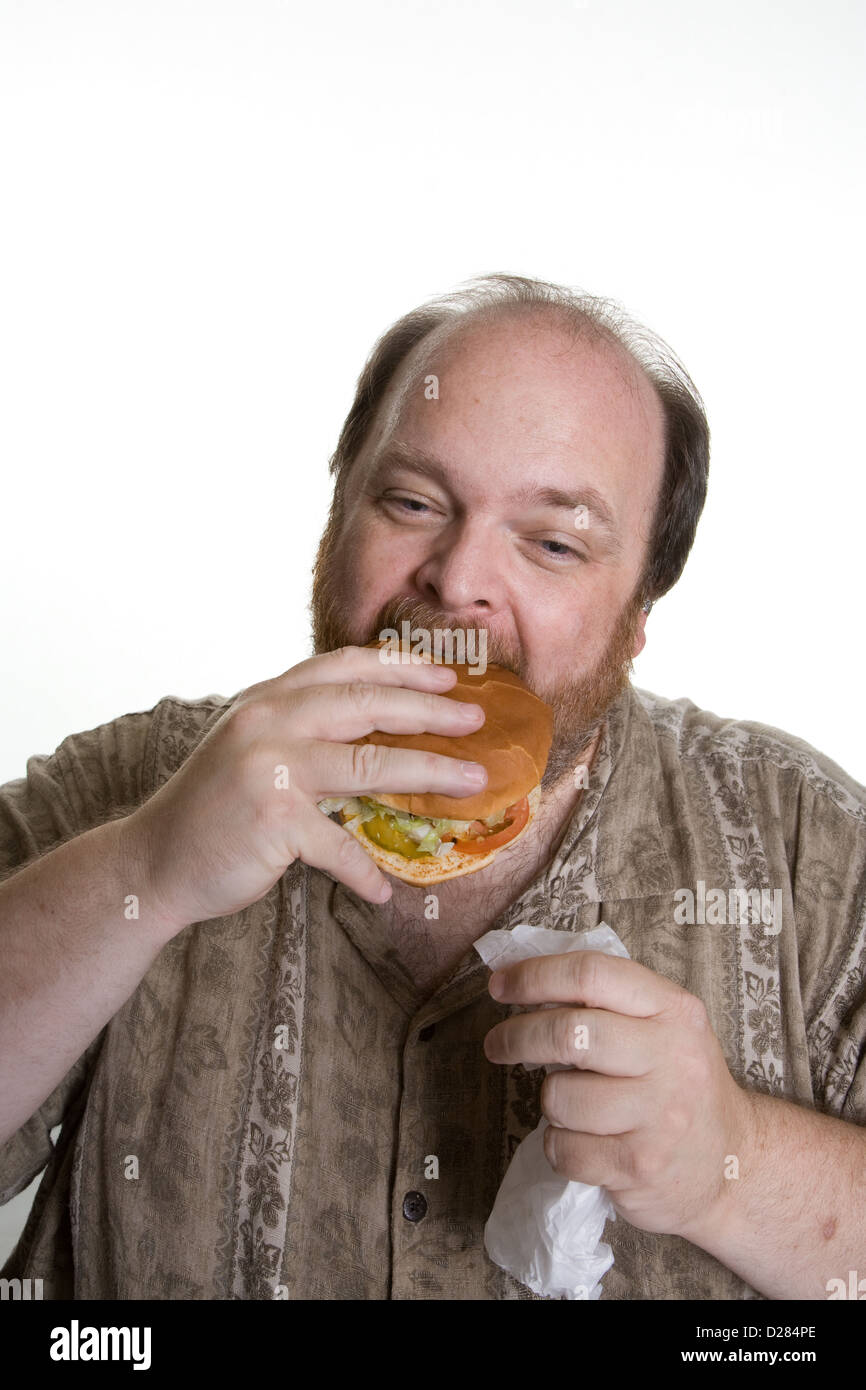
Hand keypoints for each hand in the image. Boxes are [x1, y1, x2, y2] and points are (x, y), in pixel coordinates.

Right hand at [125, 645, 487, 928]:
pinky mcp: (273, 821)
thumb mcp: (253, 746)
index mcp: (267, 698)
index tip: (449, 673)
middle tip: (477, 717)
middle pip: (367, 704)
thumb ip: (302, 728)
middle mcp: (268, 721)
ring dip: (430, 772)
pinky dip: (364, 872)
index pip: (344, 666)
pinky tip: (384, 891)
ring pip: (369, 763)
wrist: (153, 859)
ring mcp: (270, 769)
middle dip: (430, 708)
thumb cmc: (214, 806)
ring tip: (472, 782)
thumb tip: (381, 730)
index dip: (402, 665)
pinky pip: (338, 847)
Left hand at [483, 950, 752, 1237]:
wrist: (733, 1163)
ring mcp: (658, 1117)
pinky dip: (558, 1146)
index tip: (500, 985)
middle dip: (518, 1037)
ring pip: (559, 1096)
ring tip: (571, 1105)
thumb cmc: (680, 1083)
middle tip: (498, 1044)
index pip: (592, 974)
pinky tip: (582, 1142)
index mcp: (674, 1010)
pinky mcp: (639, 1167)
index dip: (535, 976)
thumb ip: (608, 1000)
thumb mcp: (664, 1026)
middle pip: (568, 1033)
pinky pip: (564, 1150)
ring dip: (549, 1101)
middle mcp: (671, 1058)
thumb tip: (522, 977)